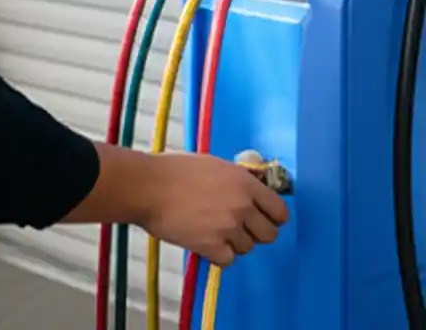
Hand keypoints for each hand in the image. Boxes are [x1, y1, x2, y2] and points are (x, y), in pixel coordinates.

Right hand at [139, 153, 288, 266]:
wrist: (145, 187)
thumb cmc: (171, 171)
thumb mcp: (212, 164)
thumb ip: (237, 179)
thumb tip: (252, 190)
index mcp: (245, 183)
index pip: (280, 211)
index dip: (271, 218)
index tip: (261, 220)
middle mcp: (242, 205)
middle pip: (269, 235)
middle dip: (254, 233)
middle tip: (235, 229)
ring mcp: (228, 227)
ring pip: (247, 248)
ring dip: (232, 243)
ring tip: (210, 232)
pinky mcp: (212, 245)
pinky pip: (227, 260)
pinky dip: (216, 255)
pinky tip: (202, 242)